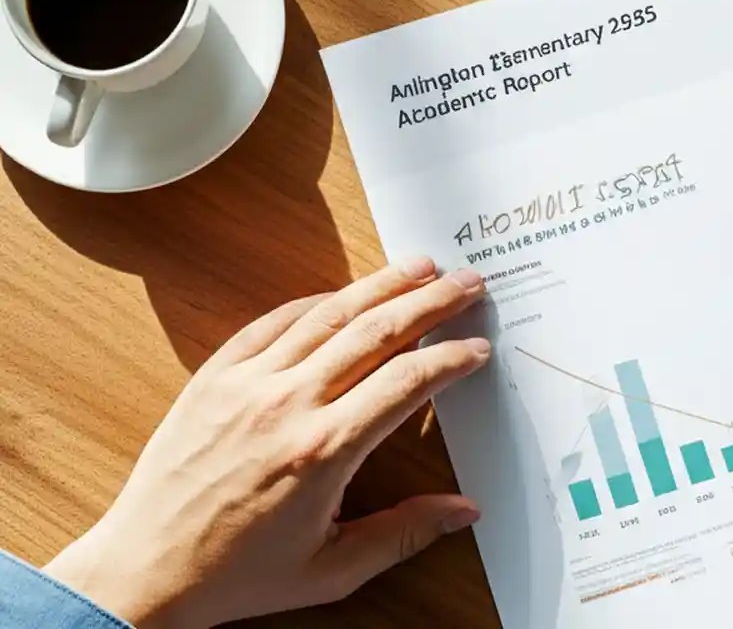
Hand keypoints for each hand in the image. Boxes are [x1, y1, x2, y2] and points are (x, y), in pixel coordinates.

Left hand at [43, 259, 490, 627]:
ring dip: (379, 285)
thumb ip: (404, 534)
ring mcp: (247, 383)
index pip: (406, 382)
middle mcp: (288, 405)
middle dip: (430, 302)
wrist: (146, 568)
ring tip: (419, 267)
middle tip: (466, 283)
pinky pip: (273, 322)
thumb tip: (466, 510)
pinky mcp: (215, 376)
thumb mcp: (332, 570)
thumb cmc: (238, 574)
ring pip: (328, 315)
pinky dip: (315, 301)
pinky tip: (343, 293)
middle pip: (376, 332)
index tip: (477, 348)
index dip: (450, 359)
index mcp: (324, 451)